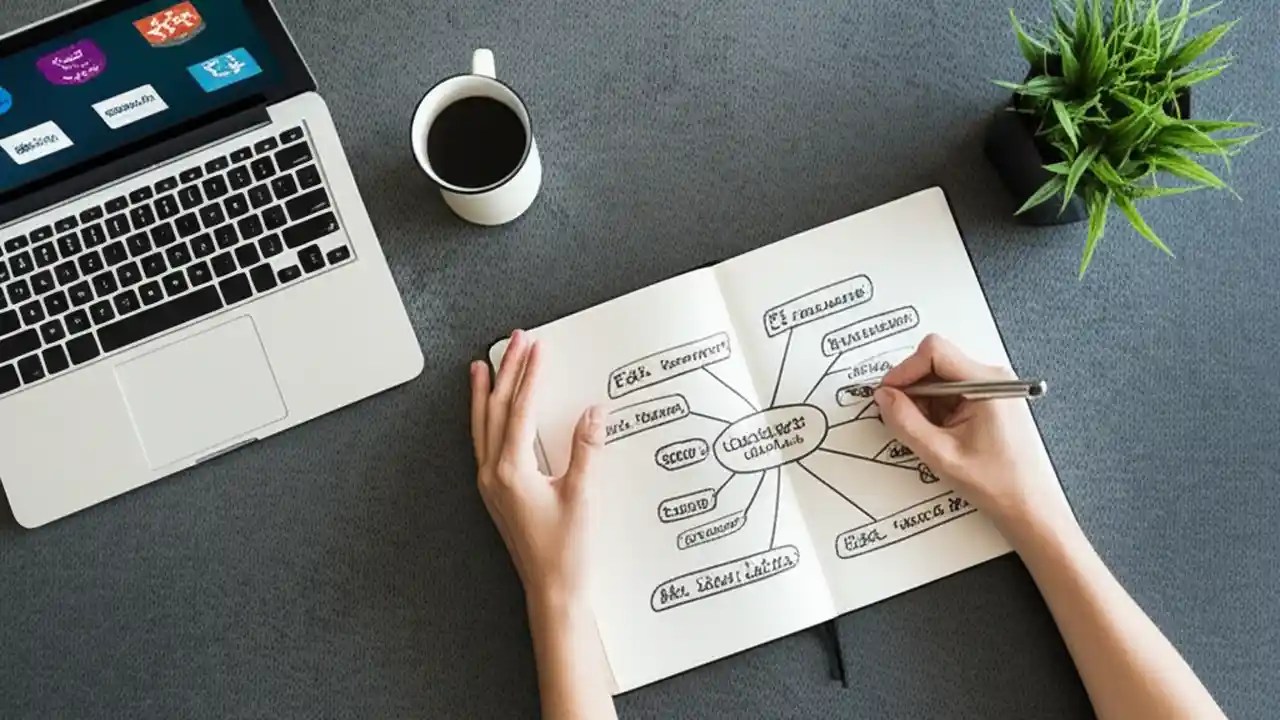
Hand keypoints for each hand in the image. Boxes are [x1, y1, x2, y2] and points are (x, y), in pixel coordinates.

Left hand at [470, 330, 605, 604]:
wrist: (552, 590)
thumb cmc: (565, 552)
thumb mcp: (582, 497)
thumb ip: (586, 450)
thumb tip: (593, 412)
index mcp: (511, 471)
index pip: (520, 410)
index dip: (531, 376)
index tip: (538, 348)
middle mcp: (493, 474)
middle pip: (497, 410)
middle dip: (507, 372)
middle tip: (516, 340)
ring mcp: (490, 483)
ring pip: (484, 425)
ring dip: (486, 392)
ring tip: (484, 365)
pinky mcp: (496, 492)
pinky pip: (485, 443)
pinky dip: (485, 418)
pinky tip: (489, 410)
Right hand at [874, 334, 1068, 533]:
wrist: (1029, 506)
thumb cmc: (997, 483)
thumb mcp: (941, 454)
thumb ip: (906, 422)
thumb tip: (884, 397)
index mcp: (986, 383)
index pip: (934, 351)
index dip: (904, 370)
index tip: (888, 393)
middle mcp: (992, 378)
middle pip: (936, 363)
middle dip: (913, 390)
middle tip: (905, 421)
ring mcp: (993, 388)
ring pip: (940, 379)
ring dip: (924, 403)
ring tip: (931, 436)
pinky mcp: (989, 400)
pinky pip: (951, 392)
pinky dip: (937, 410)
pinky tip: (942, 436)